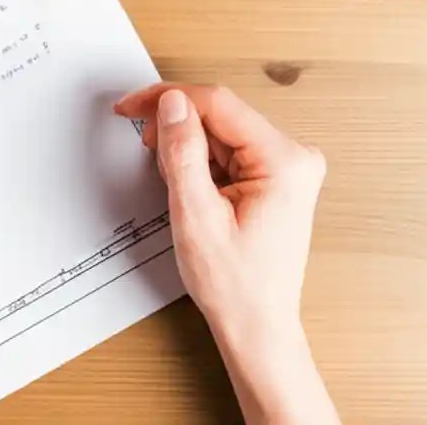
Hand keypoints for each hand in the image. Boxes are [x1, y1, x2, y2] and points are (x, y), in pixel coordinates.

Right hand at [115, 84, 337, 424]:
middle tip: (146, 148)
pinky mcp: (276, 178)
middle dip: (177, 129)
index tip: (132, 106)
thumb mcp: (196, 216)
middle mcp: (294, 158)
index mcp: (285, 162)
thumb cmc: (236, 286)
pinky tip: (191, 188)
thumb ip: (182, 153)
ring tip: (175, 185)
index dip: (169, 99)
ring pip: (221, 134)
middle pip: (220, 116)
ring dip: (188, 149)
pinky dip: (201, 163)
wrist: (257, 326)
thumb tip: (172, 104)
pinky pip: (229, 152)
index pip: (218, 104)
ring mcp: (287, 168)